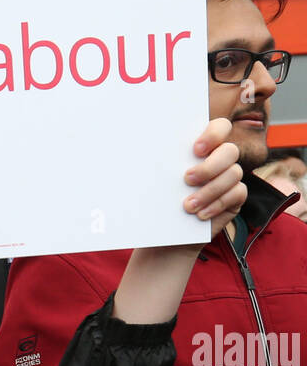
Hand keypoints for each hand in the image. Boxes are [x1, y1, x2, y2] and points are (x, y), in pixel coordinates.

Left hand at [114, 119, 247, 323]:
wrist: (163, 237)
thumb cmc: (155, 205)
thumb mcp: (150, 183)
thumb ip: (148, 161)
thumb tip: (129, 142)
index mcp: (202, 148)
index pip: (220, 127)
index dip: (213, 133)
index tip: (195, 149)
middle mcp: (219, 160)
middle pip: (230, 150)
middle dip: (210, 165)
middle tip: (186, 179)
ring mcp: (229, 178)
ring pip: (234, 174)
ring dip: (209, 190)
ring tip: (187, 206)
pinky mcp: (234, 198)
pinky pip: (236, 194)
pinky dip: (217, 204)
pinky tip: (199, 215)